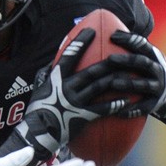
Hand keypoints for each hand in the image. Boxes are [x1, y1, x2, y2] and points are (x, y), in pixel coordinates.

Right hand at [0, 28, 149, 165]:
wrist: (36, 134)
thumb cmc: (36, 111)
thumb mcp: (39, 88)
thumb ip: (47, 75)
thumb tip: (53, 63)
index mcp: (56, 78)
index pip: (69, 55)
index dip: (80, 42)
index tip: (91, 31)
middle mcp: (67, 88)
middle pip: (92, 70)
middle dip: (109, 61)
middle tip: (121, 53)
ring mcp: (75, 102)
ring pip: (100, 87)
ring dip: (117, 80)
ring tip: (130, 75)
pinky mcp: (82, 116)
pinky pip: (102, 109)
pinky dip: (114, 105)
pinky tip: (126, 101)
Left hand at [109, 30, 165, 129]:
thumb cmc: (155, 76)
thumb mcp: (151, 61)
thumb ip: (136, 51)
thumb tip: (111, 33)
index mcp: (155, 57)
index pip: (143, 45)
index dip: (129, 39)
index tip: (112, 35)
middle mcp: (159, 71)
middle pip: (142, 63)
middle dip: (126, 60)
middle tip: (110, 59)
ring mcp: (160, 88)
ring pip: (143, 85)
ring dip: (128, 84)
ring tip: (113, 83)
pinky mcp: (157, 104)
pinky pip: (143, 108)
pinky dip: (131, 110)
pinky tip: (118, 112)